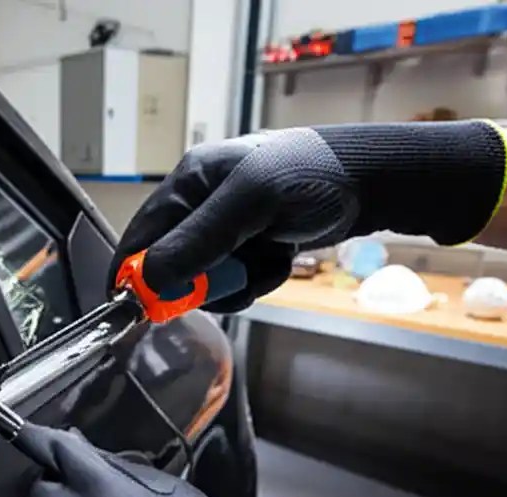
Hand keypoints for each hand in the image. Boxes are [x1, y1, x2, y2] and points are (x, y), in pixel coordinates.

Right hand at [110, 121, 506, 311]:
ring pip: (212, 278)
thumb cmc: (310, 177)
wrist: (372, 179)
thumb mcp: (249, 205)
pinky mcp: (255, 240)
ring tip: (271, 260)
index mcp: (191, 181)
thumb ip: (197, 241)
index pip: (141, 235)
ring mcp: (231, 224)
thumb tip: (150, 279)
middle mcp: (203, 202)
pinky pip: (240, 277)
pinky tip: (283, 258)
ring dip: (240, 281)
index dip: (135, 274)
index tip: (138, 309)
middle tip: (235, 278)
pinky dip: (261, 277)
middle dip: (207, 280)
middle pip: (176, 264)